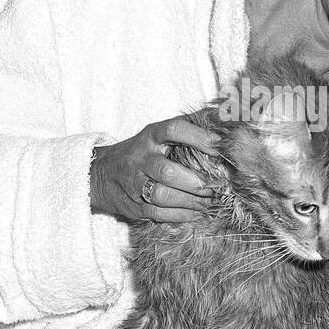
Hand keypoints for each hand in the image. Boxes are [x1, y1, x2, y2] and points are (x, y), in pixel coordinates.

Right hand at [89, 116, 221, 224]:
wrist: (103, 174)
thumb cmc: (143, 151)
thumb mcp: (159, 132)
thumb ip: (190, 125)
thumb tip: (225, 113)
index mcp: (151, 136)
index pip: (174, 130)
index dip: (198, 137)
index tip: (220, 146)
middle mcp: (141, 157)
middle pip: (167, 171)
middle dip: (196, 182)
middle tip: (216, 185)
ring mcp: (136, 183)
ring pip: (163, 195)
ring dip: (191, 201)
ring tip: (209, 200)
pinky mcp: (135, 205)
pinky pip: (160, 214)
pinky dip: (182, 215)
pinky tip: (196, 212)